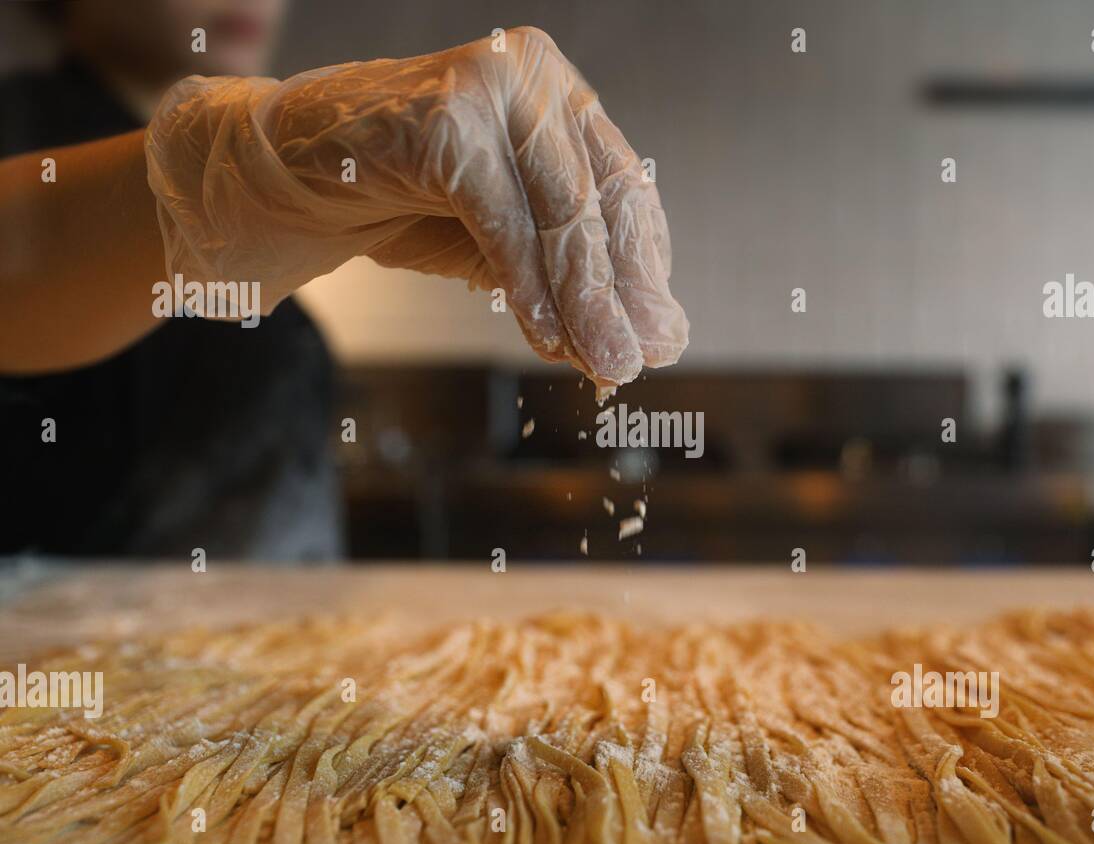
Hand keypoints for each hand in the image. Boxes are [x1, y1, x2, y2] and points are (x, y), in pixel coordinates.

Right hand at [145, 26, 687, 388]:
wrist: (275, 179)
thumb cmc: (391, 200)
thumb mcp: (497, 240)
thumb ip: (560, 275)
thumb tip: (637, 341)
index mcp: (553, 90)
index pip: (622, 187)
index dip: (645, 267)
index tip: (663, 333)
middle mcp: (528, 74)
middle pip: (599, 204)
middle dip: (623, 295)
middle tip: (642, 362)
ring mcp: (486, 88)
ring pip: (561, 217)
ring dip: (586, 305)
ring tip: (608, 365)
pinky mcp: (444, 121)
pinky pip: (503, 226)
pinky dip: (530, 291)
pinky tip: (551, 341)